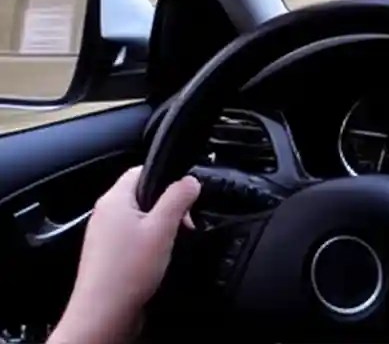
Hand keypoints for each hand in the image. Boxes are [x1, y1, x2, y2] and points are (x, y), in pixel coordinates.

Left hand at [49, 167, 200, 343]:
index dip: (167, 177)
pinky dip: (149, 243)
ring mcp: (104, 235)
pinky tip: (157, 259)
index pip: (140, 170)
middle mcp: (104, 214)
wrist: (103, 314)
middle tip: (183, 224)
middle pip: (143, 195)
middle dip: (168, 207)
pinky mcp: (108, 255)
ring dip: (161, 227)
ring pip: (140, 217)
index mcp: (114, 200)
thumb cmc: (127, 272)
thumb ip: (178, 198)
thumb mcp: (163, 228)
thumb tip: (190, 180)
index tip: (185, 195)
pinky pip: (133, 237)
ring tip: (170, 244)